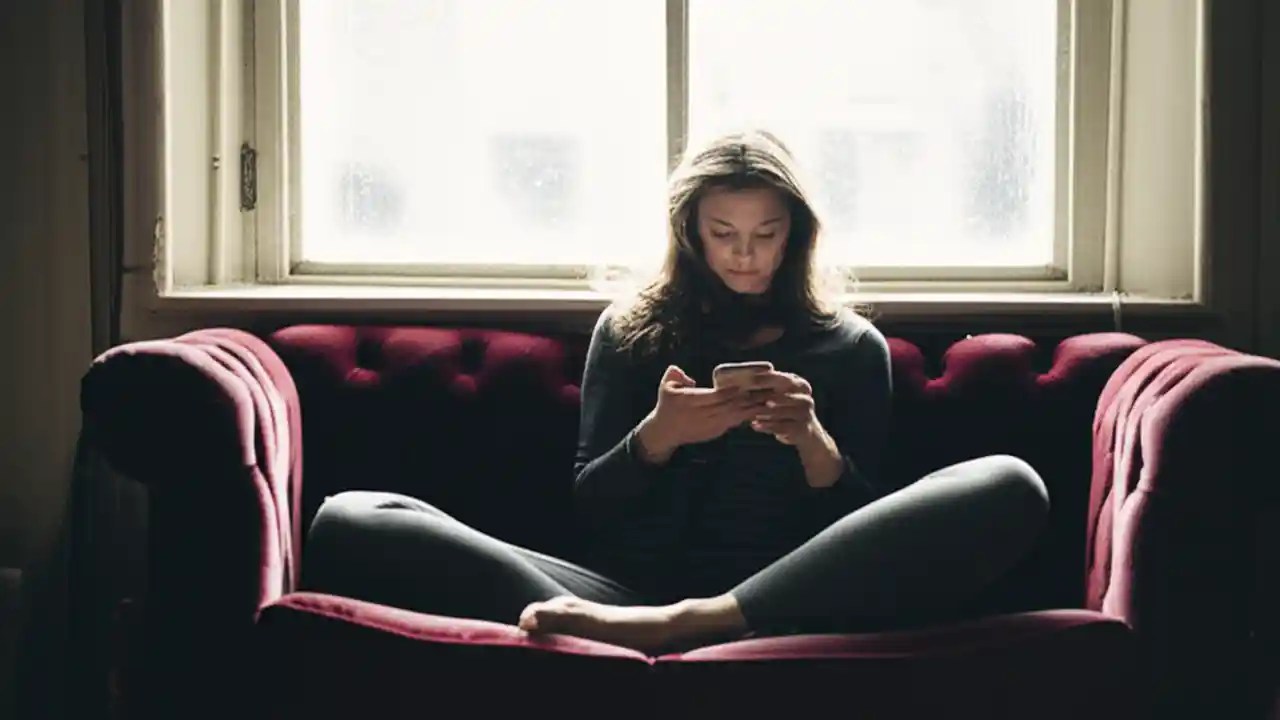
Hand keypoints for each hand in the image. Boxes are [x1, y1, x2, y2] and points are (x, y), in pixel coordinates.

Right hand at [635, 365, 769, 461]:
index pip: (715, 395)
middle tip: (767, 389)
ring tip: (769, 400)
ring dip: (752, 409)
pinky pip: (734, 423)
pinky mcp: (716, 432)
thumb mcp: (665, 386)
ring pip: (735, 416)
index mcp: (691, 401)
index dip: (732, 391)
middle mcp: (703, 414)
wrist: (665, 432)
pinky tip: (761, 410)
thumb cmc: (666, 405)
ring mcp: (710, 425)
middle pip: (730, 406)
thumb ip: (675, 374)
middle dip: (749, 398)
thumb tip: (686, 375)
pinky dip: (747, 417)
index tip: (746, 384)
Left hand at [749, 370, 822, 445]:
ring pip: (781, 412)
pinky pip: (781, 427)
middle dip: (762, 397)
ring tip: (747, 413)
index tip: (746, 380)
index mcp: (801, 385)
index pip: (783, 379)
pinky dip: (766, 426)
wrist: (805, 431)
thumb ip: (768, 386)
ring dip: (763, 413)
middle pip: (782, 396)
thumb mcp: (780, 393)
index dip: (765, 379)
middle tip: (745, 398)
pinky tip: (754, 425)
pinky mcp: (802, 430)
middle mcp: (806, 399)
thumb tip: (745, 379)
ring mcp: (806, 415)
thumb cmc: (785, 407)